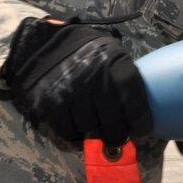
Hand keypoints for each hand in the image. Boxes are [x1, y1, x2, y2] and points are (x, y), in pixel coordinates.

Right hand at [3, 19, 152, 144]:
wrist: (41, 45)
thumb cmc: (84, 50)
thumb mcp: (110, 51)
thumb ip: (123, 75)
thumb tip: (139, 107)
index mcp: (113, 64)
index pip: (132, 98)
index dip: (140, 118)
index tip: (142, 129)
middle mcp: (93, 79)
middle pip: (113, 121)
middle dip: (118, 134)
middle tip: (118, 137)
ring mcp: (71, 93)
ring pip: (91, 129)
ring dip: (96, 134)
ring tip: (98, 131)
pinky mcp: (51, 104)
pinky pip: (69, 131)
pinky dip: (75, 135)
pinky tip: (79, 129)